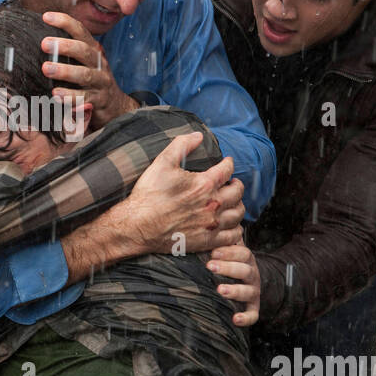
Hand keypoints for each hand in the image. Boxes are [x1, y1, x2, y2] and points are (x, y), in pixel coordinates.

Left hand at [40, 11, 138, 126]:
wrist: (115, 105)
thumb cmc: (91, 80)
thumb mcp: (84, 62)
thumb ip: (69, 51)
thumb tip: (40, 38)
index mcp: (93, 50)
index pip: (81, 31)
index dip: (65, 22)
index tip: (46, 17)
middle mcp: (99, 63)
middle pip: (84, 50)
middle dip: (65, 45)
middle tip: (44, 43)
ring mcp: (101, 82)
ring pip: (85, 75)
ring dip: (65, 71)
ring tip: (46, 68)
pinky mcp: (99, 101)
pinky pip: (84, 99)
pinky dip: (70, 96)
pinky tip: (56, 94)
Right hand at [120, 132, 244, 254]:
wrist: (137, 226)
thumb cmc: (148, 195)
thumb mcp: (162, 163)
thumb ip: (181, 145)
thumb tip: (198, 135)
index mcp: (204, 184)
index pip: (227, 169)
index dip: (228, 163)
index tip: (227, 162)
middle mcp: (213, 204)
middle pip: (238, 192)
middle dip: (236, 184)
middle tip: (231, 183)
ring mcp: (211, 224)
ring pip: (238, 213)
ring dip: (238, 205)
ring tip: (232, 203)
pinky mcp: (208, 241)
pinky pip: (233, 236)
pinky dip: (235, 229)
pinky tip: (230, 225)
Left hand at [207, 239, 259, 326]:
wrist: (244, 279)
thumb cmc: (226, 261)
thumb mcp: (224, 250)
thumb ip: (216, 241)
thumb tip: (200, 226)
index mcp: (246, 259)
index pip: (242, 253)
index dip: (229, 252)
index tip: (213, 253)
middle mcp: (252, 274)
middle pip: (245, 270)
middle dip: (228, 268)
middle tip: (211, 266)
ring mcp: (253, 291)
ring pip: (248, 291)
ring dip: (235, 290)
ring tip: (220, 290)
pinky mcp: (253, 307)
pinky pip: (253, 314)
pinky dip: (246, 318)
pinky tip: (235, 319)